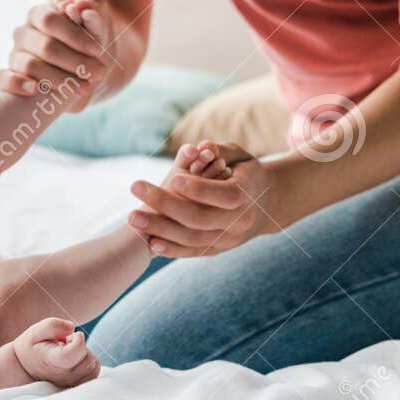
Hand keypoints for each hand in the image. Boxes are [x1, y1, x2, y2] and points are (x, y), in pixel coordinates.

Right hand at [0, 0, 112, 112]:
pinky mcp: (9, 76)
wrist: (85, 70)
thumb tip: (83, 4)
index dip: (74, 35)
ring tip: (84, 87)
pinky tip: (34, 89)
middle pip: (45, 46)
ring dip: (59, 79)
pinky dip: (16, 83)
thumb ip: (92, 3)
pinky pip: (3, 79)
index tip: (97, 50)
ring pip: (29, 66)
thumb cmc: (90, 41)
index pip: (50, 20)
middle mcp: (24, 32)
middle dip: (75, 61)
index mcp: (40, 13)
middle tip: (99, 72)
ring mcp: (15, 55)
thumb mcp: (97, 21)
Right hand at [13, 317, 100, 387]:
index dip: (77, 338)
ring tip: (69, 353)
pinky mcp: (77, 386)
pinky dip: (89, 364)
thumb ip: (53, 325)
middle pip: (88, 357)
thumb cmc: (32, 348)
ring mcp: (72, 384)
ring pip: (94, 365)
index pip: (77, 350)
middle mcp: (65, 376)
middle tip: (65, 344)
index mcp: (54, 361)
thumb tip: (72, 328)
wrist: (24, 369)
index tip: (67, 337)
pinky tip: (75, 360)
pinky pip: (94, 374)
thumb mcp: (35, 331)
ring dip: (85, 355)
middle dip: (81, 346)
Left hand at [127, 142, 280, 258]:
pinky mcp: (219, 250)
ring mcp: (229, 239)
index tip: (172, 177)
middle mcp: (239, 221)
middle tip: (135, 187)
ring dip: (160, 230)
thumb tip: (202, 146)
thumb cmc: (245, 172)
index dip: (198, 189)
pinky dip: (172, 249)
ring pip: (193, 239)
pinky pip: (194, 252)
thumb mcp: (239, 155)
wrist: (266, 206)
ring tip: (132, 218)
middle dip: (165, 204)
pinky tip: (150, 242)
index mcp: (246, 194)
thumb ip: (220, 149)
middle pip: (200, 218)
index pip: (223, 195)